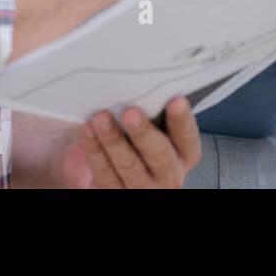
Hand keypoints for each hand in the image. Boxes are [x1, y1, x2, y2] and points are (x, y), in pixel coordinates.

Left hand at [73, 97, 200, 187]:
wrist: (122, 168)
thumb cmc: (144, 139)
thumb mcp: (159, 128)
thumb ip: (158, 113)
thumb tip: (146, 82)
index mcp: (185, 153)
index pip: (187, 136)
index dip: (182, 119)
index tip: (176, 99)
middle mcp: (169, 173)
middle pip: (158, 154)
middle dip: (143, 132)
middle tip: (131, 112)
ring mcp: (142, 187)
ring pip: (128, 165)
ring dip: (113, 140)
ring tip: (101, 118)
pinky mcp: (115, 192)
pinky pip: (103, 172)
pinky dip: (94, 149)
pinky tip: (88, 130)